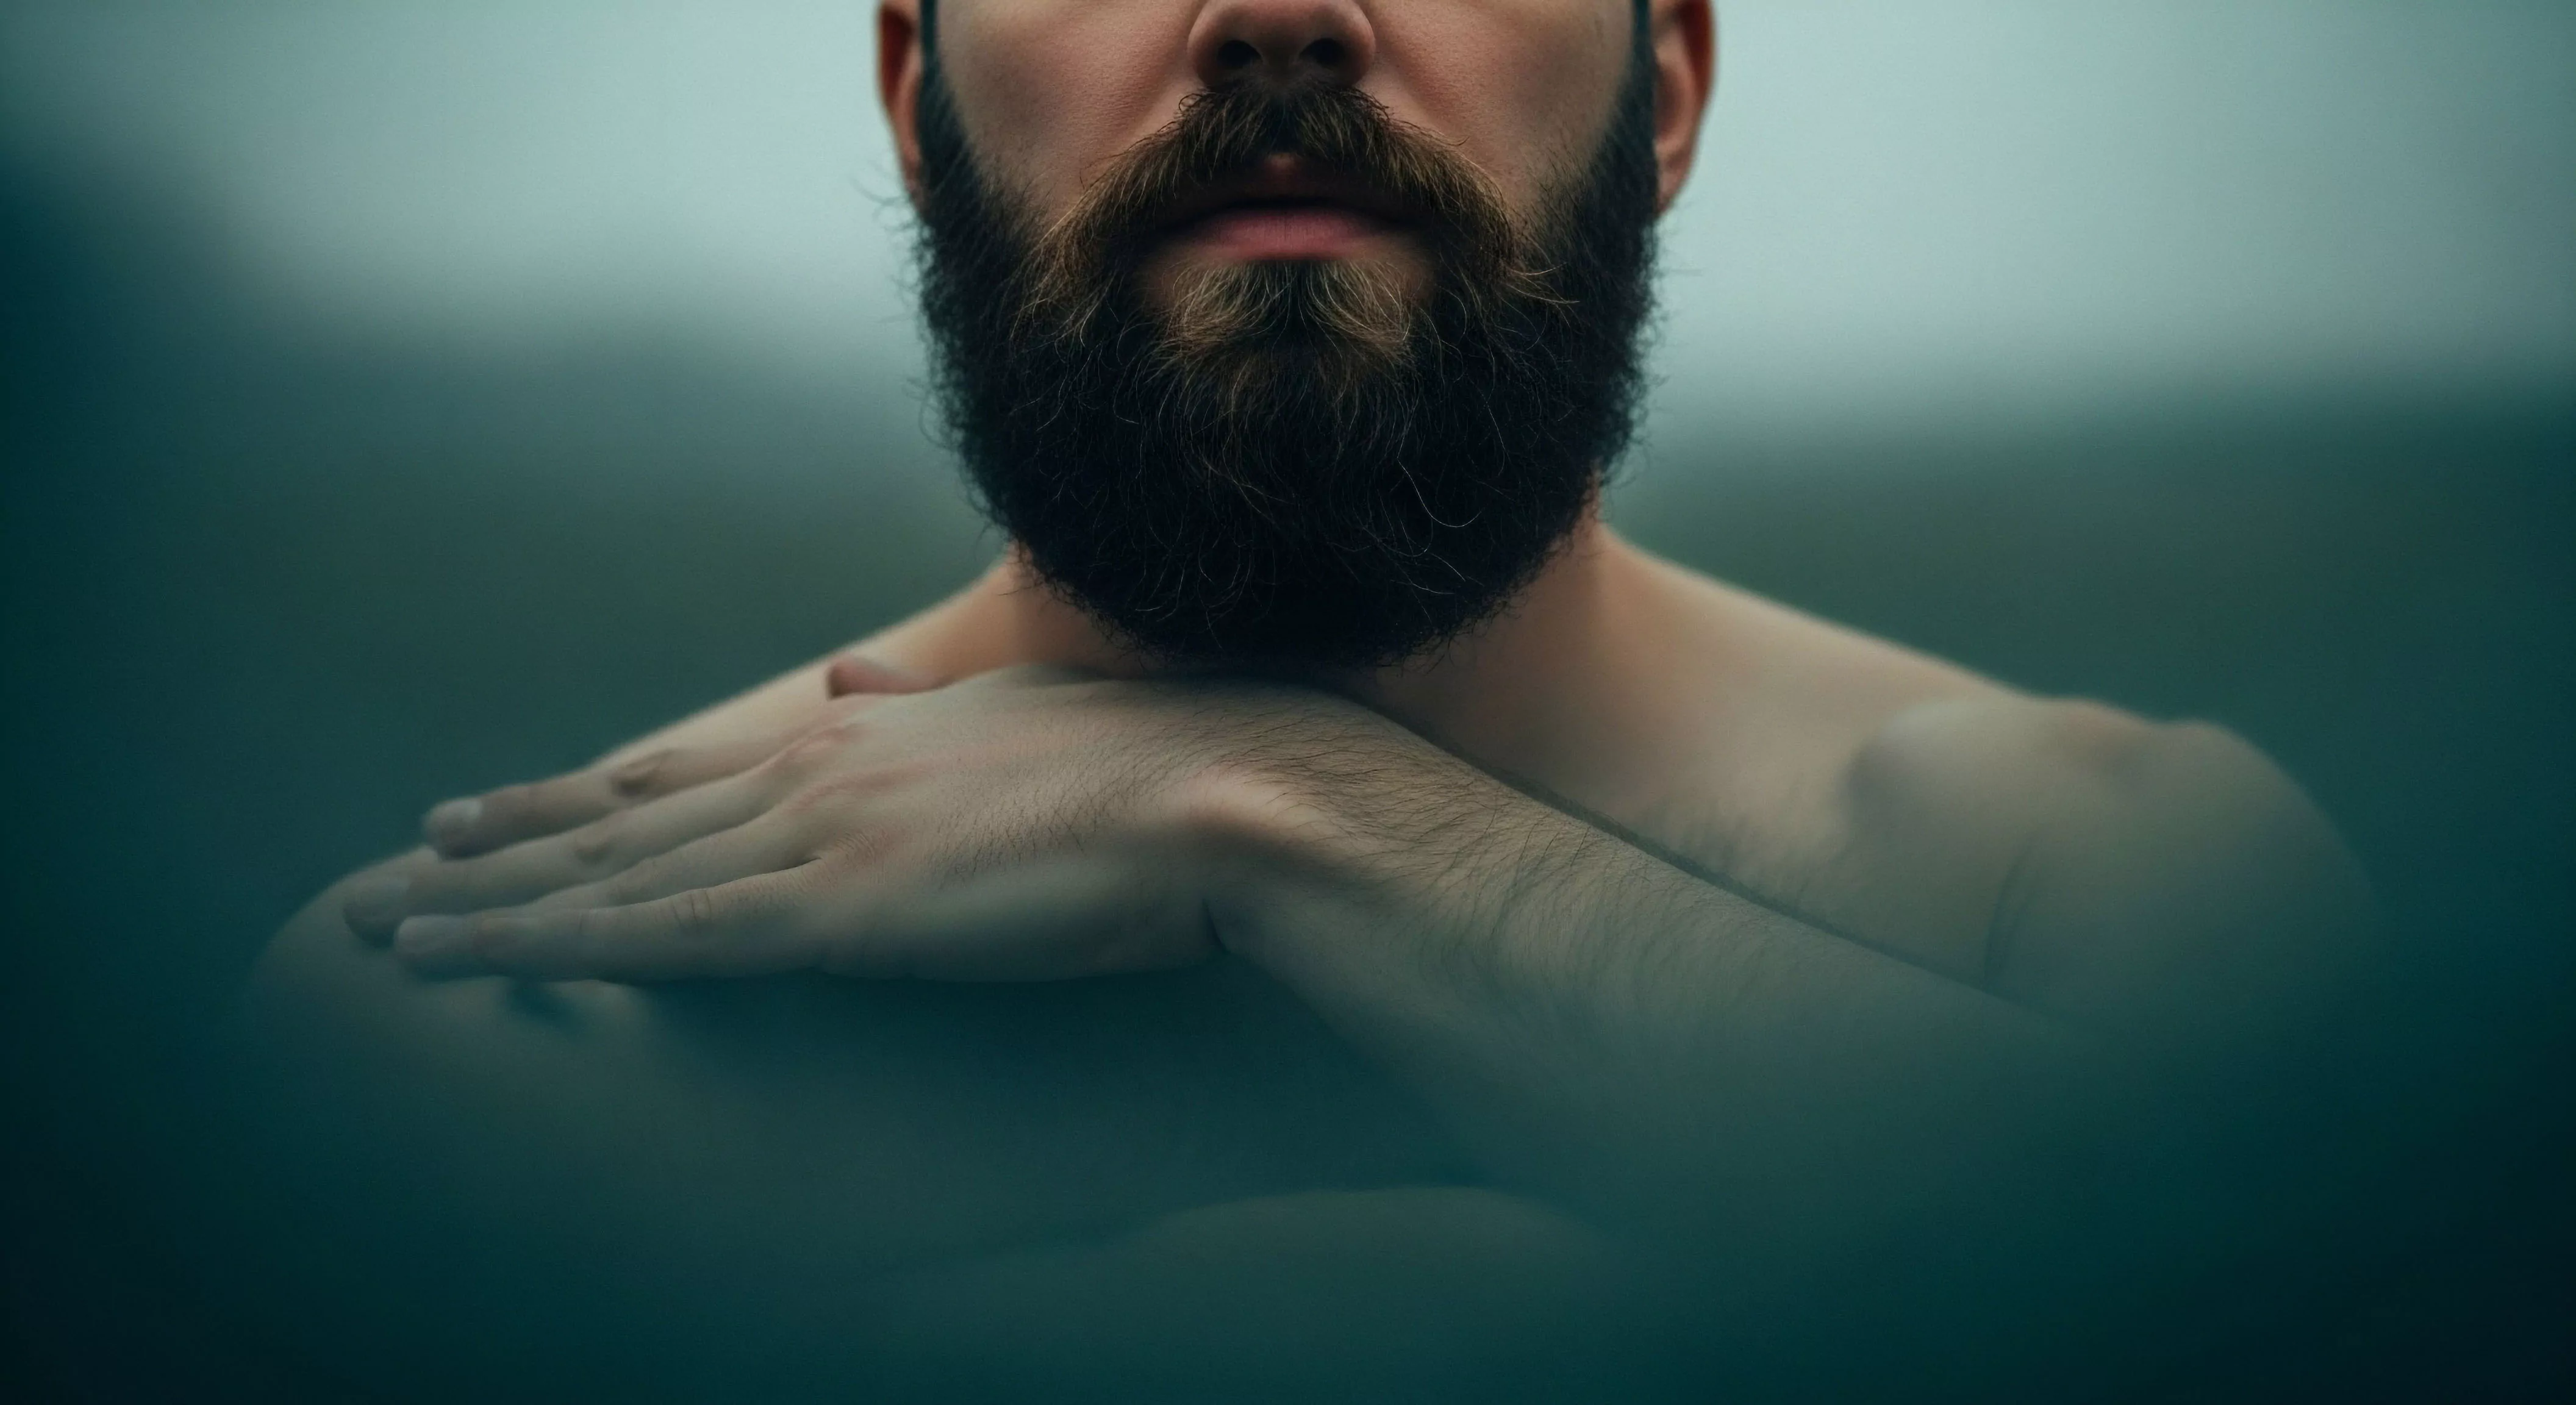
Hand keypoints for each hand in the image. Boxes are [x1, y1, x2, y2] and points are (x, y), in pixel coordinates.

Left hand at [341, 663, 1358, 983]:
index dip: (603, 798)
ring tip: (396, 919)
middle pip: (631, 820)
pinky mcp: (827, 908)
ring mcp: (815, 836)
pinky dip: (539, 946)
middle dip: (516, 844)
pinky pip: (648, 938)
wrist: (1233, 792)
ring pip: (613, 878)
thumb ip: (927, 714)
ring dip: (495, 900)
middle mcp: (821, 773)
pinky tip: (462, 957)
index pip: (706, 777)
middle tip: (414, 858)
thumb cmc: (1169, 773)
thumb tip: (852, 679)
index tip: (524, 807)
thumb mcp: (1032, 724)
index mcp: (877, 743)